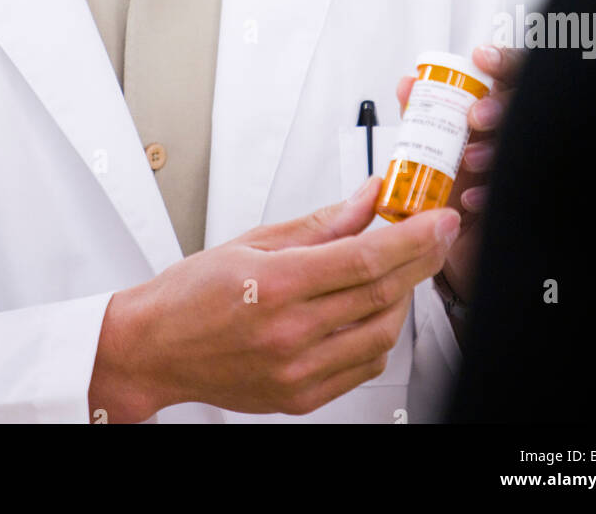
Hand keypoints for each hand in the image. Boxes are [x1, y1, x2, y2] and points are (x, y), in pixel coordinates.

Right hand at [88, 176, 460, 421]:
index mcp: (275, 285)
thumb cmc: (193, 293)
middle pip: (381, 294)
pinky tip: (374, 309)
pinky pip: (363, 366)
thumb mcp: (254, 240)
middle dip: (421, 259)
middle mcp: (289, 333)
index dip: (412, 237)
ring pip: (381, 333)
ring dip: (403, 297)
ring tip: (400, 269)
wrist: (156, 348)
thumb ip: (321, 222)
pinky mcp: (301, 397)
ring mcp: (297, 371)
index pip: (364, 259)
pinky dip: (380, 334)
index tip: (438, 220)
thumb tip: (367, 198)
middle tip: (435, 234)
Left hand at [395, 45, 524, 307]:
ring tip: (469, 161)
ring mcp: (523, 165)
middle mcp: (514, 134)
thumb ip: (422, 113)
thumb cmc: (450, 186)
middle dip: (500, 106)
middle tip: (475, 117)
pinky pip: (518, 189)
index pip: (513, 73)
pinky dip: (490, 193)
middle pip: (526, 104)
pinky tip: (472, 200)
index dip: (503, 60)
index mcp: (496, 113)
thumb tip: (407, 84)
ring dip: (493, 149)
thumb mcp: (434, 147)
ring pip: (525, 145)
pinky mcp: (522, 199)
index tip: (482, 57)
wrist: (456, 244)